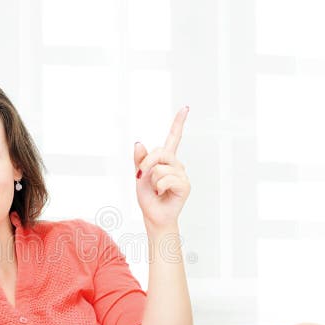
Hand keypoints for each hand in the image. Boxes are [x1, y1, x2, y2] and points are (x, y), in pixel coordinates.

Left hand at [133, 107, 190, 230]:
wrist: (153, 216)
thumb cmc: (148, 197)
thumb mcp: (139, 175)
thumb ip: (140, 159)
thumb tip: (138, 142)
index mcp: (166, 160)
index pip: (174, 138)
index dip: (179, 122)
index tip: (185, 108)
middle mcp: (176, 164)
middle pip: (160, 152)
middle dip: (146, 164)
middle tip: (142, 176)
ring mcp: (182, 174)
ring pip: (160, 168)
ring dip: (152, 180)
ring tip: (157, 189)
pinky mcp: (185, 185)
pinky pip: (166, 179)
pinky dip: (159, 187)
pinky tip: (162, 193)